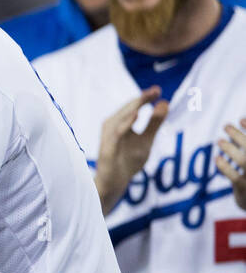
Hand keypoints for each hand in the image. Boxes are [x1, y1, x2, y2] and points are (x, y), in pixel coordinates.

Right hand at [95, 86, 168, 211]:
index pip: (133, 106)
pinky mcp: (108, 148)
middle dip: (141, 99)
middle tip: (156, 90)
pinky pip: (117, 133)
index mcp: (120, 122)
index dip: (145, 97)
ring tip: (146, 98)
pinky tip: (135, 116)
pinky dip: (125, 124)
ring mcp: (108, 137)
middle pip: (127, 109)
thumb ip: (154, 123)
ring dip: (133, 107)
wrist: (114, 182)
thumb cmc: (127, 160)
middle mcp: (111, 126)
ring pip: (120, 118)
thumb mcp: (146, 140)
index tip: (158, 90)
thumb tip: (165, 102)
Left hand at [216, 118, 245, 211]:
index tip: (241, 119)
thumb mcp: (245, 158)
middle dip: (238, 136)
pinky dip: (225, 167)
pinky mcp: (242, 187)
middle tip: (225, 126)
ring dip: (231, 149)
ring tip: (219, 140)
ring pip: (243, 161)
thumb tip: (240, 121)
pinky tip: (217, 158)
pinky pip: (233, 176)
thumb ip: (244, 144)